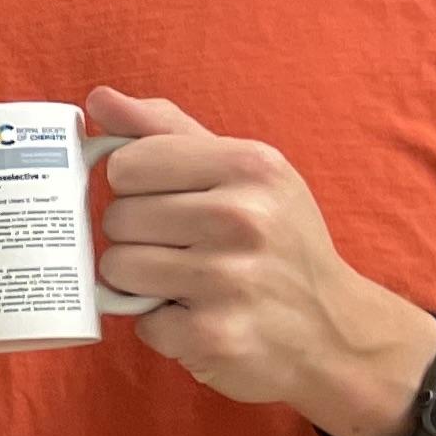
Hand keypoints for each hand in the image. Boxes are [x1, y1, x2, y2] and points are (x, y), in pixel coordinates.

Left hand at [87, 88, 435, 435]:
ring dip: (142, 282)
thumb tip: (99, 99)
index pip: (127, 164)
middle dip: (140, 237)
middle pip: (118, 218)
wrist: (336, 331)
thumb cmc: (279, 242)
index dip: (137, 187)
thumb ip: (168, 131)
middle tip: (187, 249)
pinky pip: (138, 321)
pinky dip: (162, 325)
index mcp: (250, 166)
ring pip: (117, 268)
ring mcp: (227, 280)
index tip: (170, 202)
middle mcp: (242, 218)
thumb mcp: (246, 173)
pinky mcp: (212, 336)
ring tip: (190, 282)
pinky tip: (203, 317)